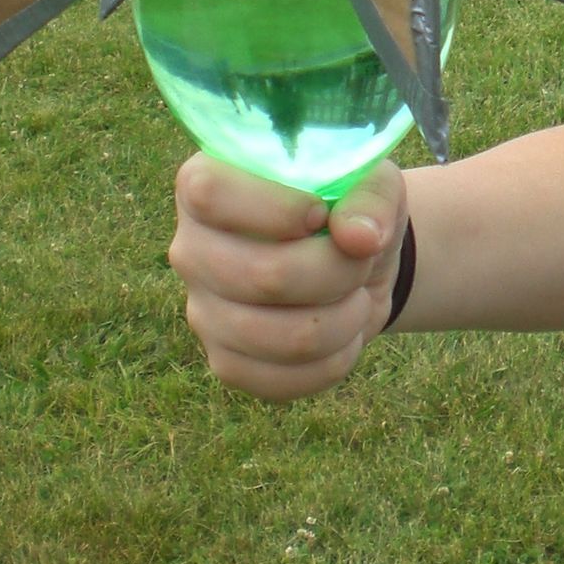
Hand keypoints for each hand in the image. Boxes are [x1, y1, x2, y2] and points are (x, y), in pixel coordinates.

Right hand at [167, 156, 409, 402]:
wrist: (356, 264)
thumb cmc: (351, 208)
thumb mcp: (373, 182)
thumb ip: (371, 197)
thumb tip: (359, 238)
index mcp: (206, 182)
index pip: (209, 193)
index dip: (275, 208)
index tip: (321, 213)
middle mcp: (191, 248)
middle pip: (262, 275)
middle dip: (337, 271)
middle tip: (359, 260)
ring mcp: (202, 311)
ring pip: (281, 336)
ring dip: (344, 319)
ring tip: (356, 297)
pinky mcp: (225, 362)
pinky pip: (280, 381)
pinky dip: (334, 361)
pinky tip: (343, 334)